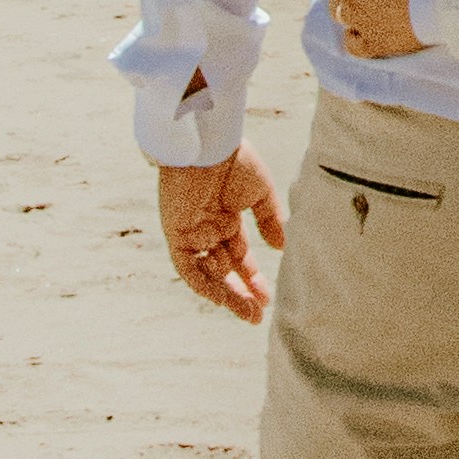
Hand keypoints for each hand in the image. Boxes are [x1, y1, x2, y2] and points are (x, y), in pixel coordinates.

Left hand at [157, 149, 285, 322]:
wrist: (209, 141)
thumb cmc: (236, 159)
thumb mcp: (261, 193)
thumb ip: (270, 219)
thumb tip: (281, 247)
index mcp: (228, 218)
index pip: (240, 257)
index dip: (252, 278)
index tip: (267, 298)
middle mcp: (209, 229)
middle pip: (223, 271)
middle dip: (240, 293)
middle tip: (257, 316)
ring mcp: (193, 232)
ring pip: (208, 273)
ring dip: (226, 294)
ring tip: (247, 313)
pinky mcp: (177, 232)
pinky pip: (187, 267)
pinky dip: (202, 283)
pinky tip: (220, 299)